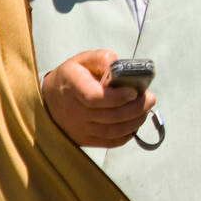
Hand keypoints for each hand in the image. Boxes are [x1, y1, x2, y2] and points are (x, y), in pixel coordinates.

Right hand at [41, 49, 155, 148]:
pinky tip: (135, 123)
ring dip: (135, 121)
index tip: (134, 91)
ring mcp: (79, 128)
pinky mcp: (85, 139)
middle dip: (135, 108)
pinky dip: (127, 134)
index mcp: (72, 86)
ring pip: (113, 130)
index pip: (95, 98)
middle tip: (150, 99)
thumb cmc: (72, 77)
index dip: (118, 97)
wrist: (50, 100)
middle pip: (110, 116)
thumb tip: (118, 64)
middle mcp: (74, 111)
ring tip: (145, 109)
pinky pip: (110, 141)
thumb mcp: (83, 60)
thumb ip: (102, 58)